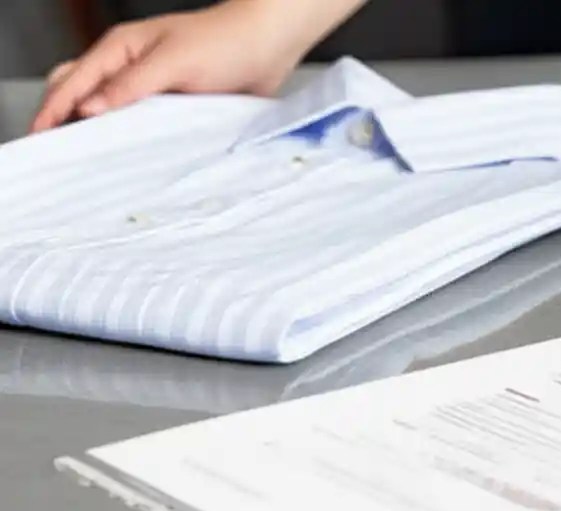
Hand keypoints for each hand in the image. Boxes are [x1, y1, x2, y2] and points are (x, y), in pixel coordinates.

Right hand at [29, 0, 312, 132]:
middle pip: (80, 95)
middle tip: (58, 158)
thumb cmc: (225, 42)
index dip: (51, 111)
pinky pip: (143, 125)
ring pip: (110, 114)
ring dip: (98, 134)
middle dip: (64, 122)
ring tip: (87, 166)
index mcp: (119, 50)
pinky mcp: (174, 105)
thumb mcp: (176, 62)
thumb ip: (132, 85)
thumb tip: (90, 107)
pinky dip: (130, 140)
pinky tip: (130, 160)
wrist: (269, 45)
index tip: (38, 140)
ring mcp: (151, 87)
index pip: (71, 82)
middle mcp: (129, 68)